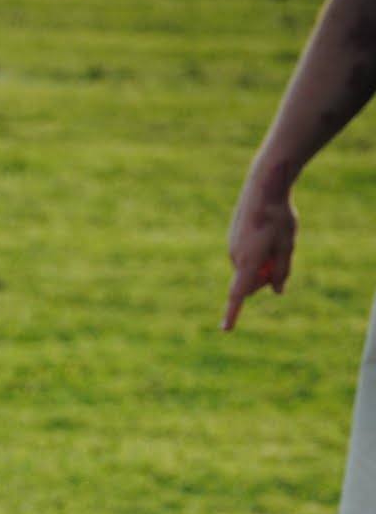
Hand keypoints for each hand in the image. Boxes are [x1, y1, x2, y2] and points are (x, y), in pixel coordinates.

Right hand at [222, 164, 297, 330]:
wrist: (264, 184)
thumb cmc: (279, 214)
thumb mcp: (288, 244)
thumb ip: (283, 271)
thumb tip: (277, 291)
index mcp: (248, 261)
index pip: (238, 294)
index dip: (233, 313)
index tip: (225, 329)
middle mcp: (235, 257)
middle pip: (249, 282)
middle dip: (264, 279)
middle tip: (280, 260)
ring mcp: (231, 246)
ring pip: (247, 268)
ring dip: (261, 263)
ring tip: (274, 238)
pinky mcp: (232, 238)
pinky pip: (244, 255)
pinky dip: (255, 252)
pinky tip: (266, 230)